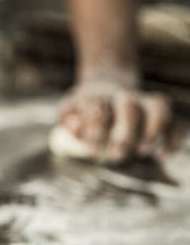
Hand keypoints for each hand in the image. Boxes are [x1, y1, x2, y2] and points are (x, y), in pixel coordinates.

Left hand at [58, 82, 180, 162]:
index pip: (98, 108)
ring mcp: (145, 104)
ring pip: (158, 106)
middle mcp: (125, 97)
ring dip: (153, 129)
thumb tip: (74, 126)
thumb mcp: (70, 108)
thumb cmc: (85, 107)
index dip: (95, 129)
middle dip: (125, 131)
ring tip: (142, 152)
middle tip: (117, 154)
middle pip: (129, 106)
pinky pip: (176, 122)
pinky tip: (162, 156)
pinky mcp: (161, 115)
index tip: (92, 151)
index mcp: (100, 96)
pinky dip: (174, 138)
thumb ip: (68, 117)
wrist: (106, 87)